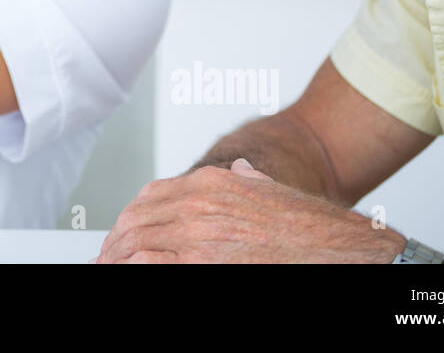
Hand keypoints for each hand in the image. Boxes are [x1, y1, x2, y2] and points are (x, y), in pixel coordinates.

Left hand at [95, 159, 406, 262]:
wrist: (341, 247)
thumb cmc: (311, 226)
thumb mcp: (269, 188)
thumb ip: (246, 180)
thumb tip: (238, 172)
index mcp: (211, 183)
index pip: (150, 196)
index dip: (128, 217)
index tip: (118, 233)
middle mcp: (199, 203)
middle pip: (137, 220)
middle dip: (116, 241)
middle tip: (103, 257)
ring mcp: (199, 234)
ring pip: (137, 243)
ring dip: (117, 257)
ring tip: (107, 267)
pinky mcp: (203, 262)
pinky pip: (151, 263)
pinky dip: (134, 267)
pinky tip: (128, 271)